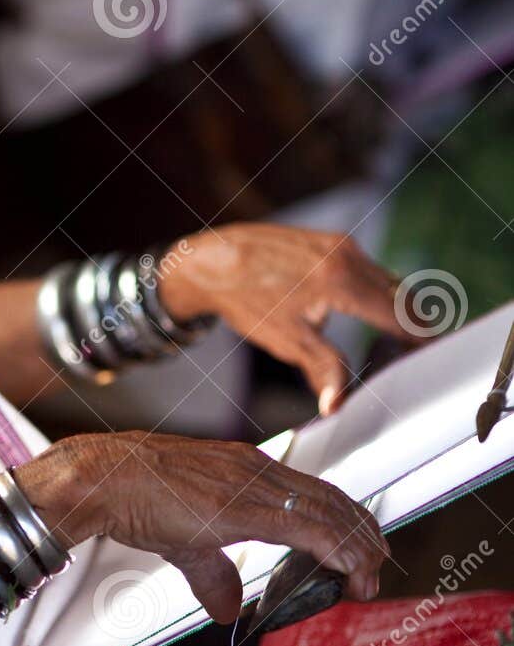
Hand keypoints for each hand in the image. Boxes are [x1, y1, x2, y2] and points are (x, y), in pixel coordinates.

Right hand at [20, 431, 388, 625]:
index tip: (362, 548)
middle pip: (330, 498)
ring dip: (356, 546)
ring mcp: (252, 483)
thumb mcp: (185, 542)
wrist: (106, 478)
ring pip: (326, 511)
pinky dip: (337, 548)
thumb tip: (229, 610)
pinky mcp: (243, 505)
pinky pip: (306, 526)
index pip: (313, 491)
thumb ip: (213, 576)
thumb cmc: (136, 498)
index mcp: (246, 470)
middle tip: (380, 564)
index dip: (344, 520)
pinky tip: (350, 569)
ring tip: (371, 575)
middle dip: (361, 534)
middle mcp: (257, 470)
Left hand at [158, 224, 408, 413]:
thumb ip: (323, 370)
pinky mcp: (330, 240)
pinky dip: (378, 291)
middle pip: (401, 296)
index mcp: (341, 281)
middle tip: (418, 355)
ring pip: (386, 280)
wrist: (213, 261)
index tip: (433, 358)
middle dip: (414, 325)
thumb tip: (338, 406)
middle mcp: (347, 255)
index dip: (421, 339)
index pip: (400, 315)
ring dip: (397, 308)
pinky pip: (369, 268)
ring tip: (399, 340)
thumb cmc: (246, 300)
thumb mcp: (286, 340)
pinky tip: (371, 313)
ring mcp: (340, 243)